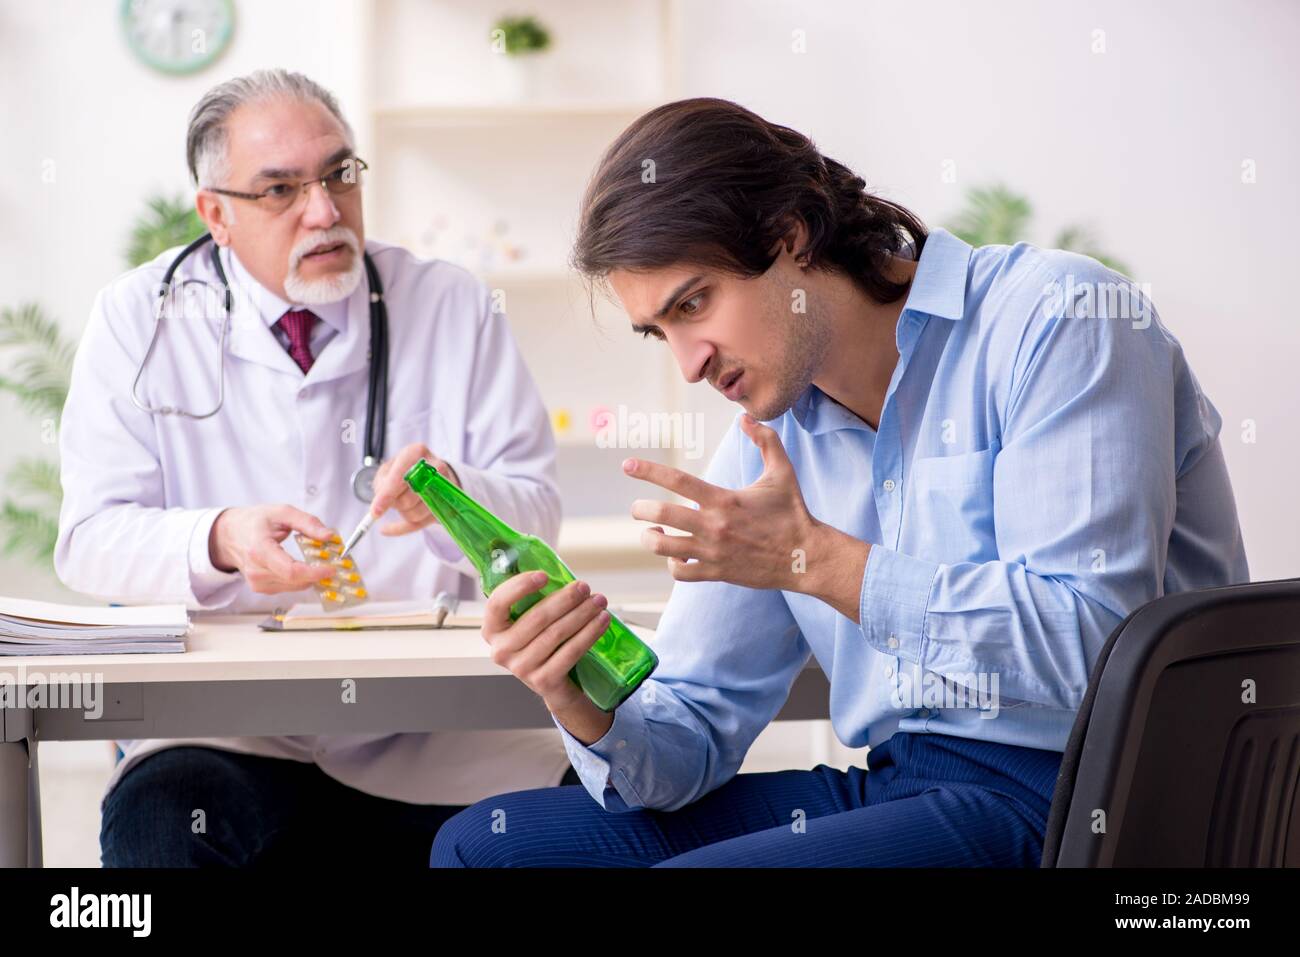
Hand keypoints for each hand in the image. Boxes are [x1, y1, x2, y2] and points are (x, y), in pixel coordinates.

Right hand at [209, 505, 336, 593]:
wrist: (229, 534)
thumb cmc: (255, 522)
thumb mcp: (282, 512)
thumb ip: (307, 523)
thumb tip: (329, 536)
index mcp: (259, 549)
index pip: (291, 570)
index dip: (314, 572)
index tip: (331, 568)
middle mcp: (256, 570)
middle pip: (295, 581)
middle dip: (318, 573)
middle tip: (333, 562)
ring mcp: (257, 582)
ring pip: (294, 587)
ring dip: (310, 577)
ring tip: (318, 561)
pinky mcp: (260, 588)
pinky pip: (288, 587)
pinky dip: (300, 579)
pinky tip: (303, 566)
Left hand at [368, 442, 460, 535]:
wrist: (429, 472)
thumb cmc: (403, 471)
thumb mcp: (387, 470)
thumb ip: (382, 485)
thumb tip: (379, 507)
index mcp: (416, 452)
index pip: (401, 476)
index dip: (387, 495)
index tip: (376, 511)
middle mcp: (436, 467)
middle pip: (408, 499)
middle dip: (396, 504)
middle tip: (394, 499)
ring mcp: (446, 487)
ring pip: (416, 514)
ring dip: (403, 513)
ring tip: (404, 502)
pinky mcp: (447, 506)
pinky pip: (421, 524)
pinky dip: (402, 528)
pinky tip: (388, 528)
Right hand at [481, 570, 610, 713]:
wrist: (554, 682)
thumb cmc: (541, 641)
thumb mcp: (529, 621)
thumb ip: (533, 599)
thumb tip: (557, 571)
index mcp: (492, 630)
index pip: (497, 603)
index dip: (519, 587)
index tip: (544, 575)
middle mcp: (501, 651)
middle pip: (536, 618)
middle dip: (565, 599)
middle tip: (584, 587)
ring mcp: (521, 669)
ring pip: (556, 633)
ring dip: (582, 614)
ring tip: (599, 601)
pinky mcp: (543, 681)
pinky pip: (570, 652)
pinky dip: (589, 633)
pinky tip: (602, 621)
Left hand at [626, 414, 869, 618]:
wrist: (806, 558)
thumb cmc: (793, 512)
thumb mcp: (782, 472)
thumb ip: (766, 441)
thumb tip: (745, 418)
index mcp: (724, 500)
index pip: (677, 481)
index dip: (649, 471)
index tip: (628, 465)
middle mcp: (714, 526)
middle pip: (661, 514)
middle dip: (640, 509)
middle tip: (637, 508)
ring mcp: (713, 552)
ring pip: (663, 547)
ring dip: (650, 537)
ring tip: (651, 530)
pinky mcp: (716, 573)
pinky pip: (680, 572)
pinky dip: (671, 563)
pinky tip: (674, 554)